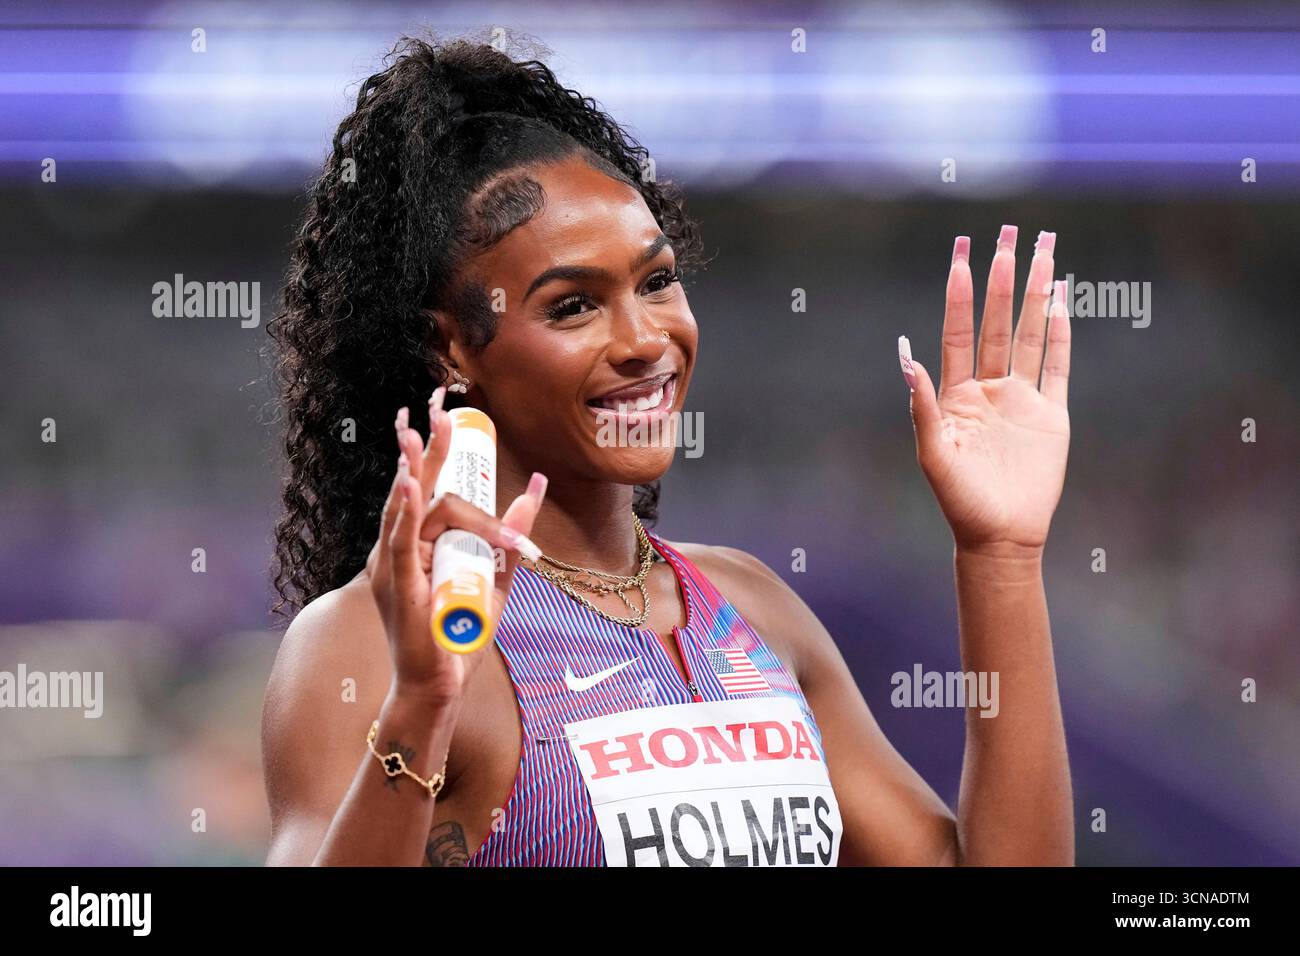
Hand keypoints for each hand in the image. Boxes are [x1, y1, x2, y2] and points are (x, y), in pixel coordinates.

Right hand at [365, 387, 547, 705]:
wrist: (440, 684)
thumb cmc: (459, 634)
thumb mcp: (495, 573)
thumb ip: (512, 532)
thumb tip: (535, 484)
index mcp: (416, 544)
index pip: (423, 487)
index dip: (431, 449)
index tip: (442, 412)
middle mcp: (400, 550)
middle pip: (414, 489)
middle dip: (425, 446)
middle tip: (436, 406)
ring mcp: (396, 569)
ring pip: (411, 510)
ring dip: (416, 469)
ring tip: (419, 432)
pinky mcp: (401, 589)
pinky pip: (401, 545)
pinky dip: (406, 514)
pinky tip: (411, 487)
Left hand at [899, 227, 1070, 554]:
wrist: (999, 537)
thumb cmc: (958, 502)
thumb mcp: (934, 453)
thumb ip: (923, 405)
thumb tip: (905, 357)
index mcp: (956, 395)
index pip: (958, 332)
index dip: (961, 295)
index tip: (961, 255)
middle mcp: (989, 389)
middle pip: (998, 322)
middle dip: (1003, 277)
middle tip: (1008, 232)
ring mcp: (1021, 398)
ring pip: (1031, 334)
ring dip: (1037, 293)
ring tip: (1045, 250)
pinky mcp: (1051, 415)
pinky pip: (1058, 365)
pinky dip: (1061, 333)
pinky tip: (1062, 299)